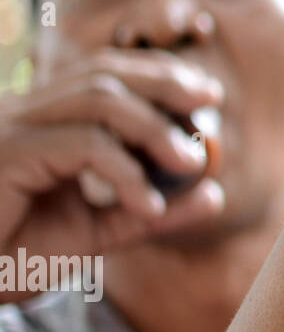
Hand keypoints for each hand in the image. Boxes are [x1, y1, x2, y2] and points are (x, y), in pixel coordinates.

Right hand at [0, 49, 223, 301]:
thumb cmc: (9, 259)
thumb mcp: (94, 232)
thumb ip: (150, 210)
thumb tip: (215, 194)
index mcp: (39, 122)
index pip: (102, 74)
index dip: (158, 75)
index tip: (206, 95)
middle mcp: (21, 113)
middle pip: (103, 72)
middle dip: (165, 82)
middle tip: (209, 106)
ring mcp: (10, 128)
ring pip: (98, 100)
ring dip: (155, 126)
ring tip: (191, 163)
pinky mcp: (7, 153)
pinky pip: (84, 146)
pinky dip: (127, 171)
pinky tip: (149, 205)